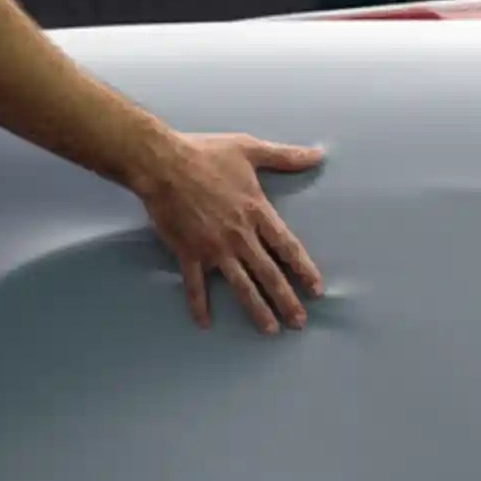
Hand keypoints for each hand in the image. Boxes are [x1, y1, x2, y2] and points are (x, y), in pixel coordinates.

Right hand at [139, 132, 324, 333]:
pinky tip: (205, 324)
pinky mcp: (188, 252)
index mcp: (257, 213)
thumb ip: (286, 157)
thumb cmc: (205, 153)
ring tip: (270, 330)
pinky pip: (195, 284)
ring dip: (257, 310)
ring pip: (241, 285)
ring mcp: (214, 247)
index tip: (317, 290)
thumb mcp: (250, 149)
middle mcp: (240, 236)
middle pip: (270, 274)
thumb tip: (319, 154)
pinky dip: (199, 305)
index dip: (304, 270)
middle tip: (300, 323)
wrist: (160, 162)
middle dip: (286, 300)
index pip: (288, 248)